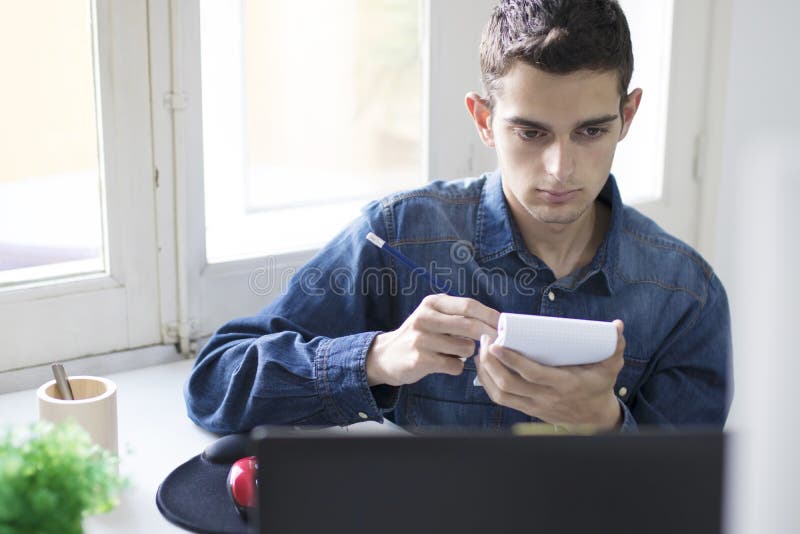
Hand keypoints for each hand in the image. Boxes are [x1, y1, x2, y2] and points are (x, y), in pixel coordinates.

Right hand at [366, 294, 499, 386]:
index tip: (503, 326)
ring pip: (465, 348)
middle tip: (498, 343)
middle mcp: (425, 318)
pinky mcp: (420, 359)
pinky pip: (455, 366)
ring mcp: (421, 339)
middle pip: (469, 326)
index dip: (490, 316)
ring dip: (467, 353)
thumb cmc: (421, 335)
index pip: (469, 306)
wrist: (387, 356)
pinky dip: (456, 367)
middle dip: (488, 335)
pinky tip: (444, 363)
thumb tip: (495, 321)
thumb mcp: (434, 316)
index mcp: (432, 303)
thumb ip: (459, 315)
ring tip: (454, 352)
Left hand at [475, 320, 625, 429]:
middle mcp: (545, 397)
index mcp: (563, 384)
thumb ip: (614, 345)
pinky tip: (484, 366)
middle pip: (509, 383)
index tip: (497, 343)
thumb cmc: (599, 386)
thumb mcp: (611, 366)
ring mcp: (533, 405)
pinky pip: (501, 398)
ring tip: (481, 350)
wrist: (595, 418)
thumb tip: (618, 325)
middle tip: (485, 340)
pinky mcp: (526, 408)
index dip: (512, 360)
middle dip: (491, 362)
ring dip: (486, 372)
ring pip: (501, 393)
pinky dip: (488, 383)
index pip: (532, 374)